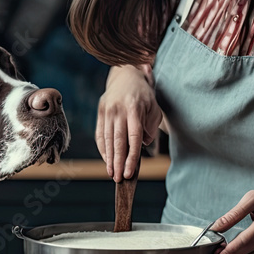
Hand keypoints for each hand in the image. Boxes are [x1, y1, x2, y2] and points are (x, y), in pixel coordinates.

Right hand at [96, 64, 161, 181]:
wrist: (125, 74)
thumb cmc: (143, 94)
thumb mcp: (154, 107)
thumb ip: (151, 126)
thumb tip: (143, 144)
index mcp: (133, 108)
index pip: (133, 138)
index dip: (132, 157)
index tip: (130, 173)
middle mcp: (118, 110)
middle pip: (118, 141)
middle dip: (118, 162)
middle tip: (119, 179)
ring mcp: (107, 110)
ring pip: (107, 139)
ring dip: (109, 159)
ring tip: (112, 173)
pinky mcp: (100, 112)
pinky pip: (100, 134)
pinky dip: (103, 149)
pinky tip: (107, 160)